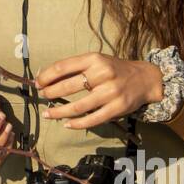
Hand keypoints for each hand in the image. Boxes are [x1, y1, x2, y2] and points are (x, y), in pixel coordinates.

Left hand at [35, 52, 163, 129]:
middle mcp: (102, 73)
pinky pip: (92, 119)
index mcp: (94, 59)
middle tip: (42, 97)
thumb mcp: (96, 61)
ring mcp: (110, 92)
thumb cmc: (114, 69)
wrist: (145, 79)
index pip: (63, 66)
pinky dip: (76, 124)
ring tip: (48, 114)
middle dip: (50, 93)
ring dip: (59, 112)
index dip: (47, 76)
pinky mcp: (117, 108)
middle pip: (68, 86)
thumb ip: (75, 67)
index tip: (38, 83)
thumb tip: (45, 77)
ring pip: (78, 106)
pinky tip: (66, 124)